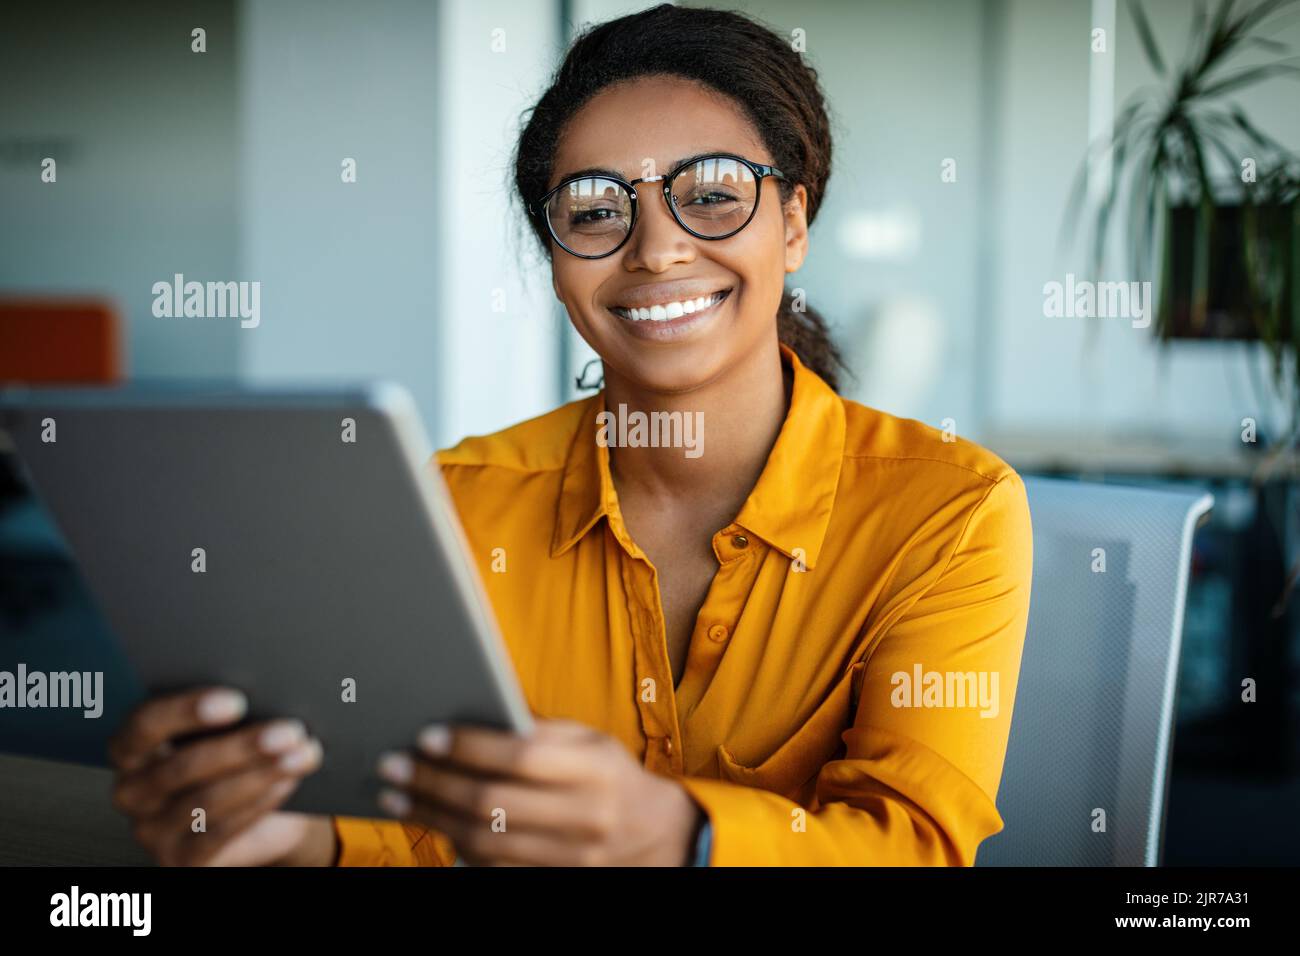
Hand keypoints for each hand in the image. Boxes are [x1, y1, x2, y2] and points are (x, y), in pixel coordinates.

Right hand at [108, 686, 336, 865]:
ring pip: (204, 801)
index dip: (187, 712)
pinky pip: (219, 832)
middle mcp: (131, 791)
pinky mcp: (179, 861)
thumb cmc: (236, 759)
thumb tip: (267, 690)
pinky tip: (287, 782)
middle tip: (288, 730)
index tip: (237, 700)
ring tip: (301, 754)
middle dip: (240, 747)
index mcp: (131, 748)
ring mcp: (152, 831)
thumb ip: (228, 714)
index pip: (144, 725)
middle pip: (179, 767)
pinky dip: (259, 803)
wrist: (259, 817)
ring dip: (260, 775)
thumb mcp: (228, 731)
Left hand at [374, 719, 704, 865]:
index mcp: (595, 770)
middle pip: (493, 805)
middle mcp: (585, 817)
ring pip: (483, 842)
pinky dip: (452, 844)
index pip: (522, 758)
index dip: (470, 748)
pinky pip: (490, 868)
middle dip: (434, 784)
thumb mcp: (588, 740)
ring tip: (395, 795)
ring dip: (430, 818)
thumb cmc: (609, 774)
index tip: (426, 736)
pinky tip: (428, 821)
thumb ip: (540, 730)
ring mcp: (570, 859)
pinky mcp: (553, 882)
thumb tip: (472, 712)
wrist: (653, 834)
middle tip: (391, 765)